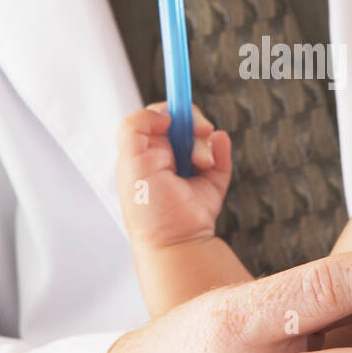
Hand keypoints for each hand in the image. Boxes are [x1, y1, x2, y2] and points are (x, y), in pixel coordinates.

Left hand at [115, 102, 231, 247]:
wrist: (175, 241)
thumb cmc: (147, 209)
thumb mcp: (130, 162)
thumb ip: (136, 127)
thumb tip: (164, 114)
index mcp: (143, 151)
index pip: (158, 116)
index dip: (170, 111)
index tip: (177, 113)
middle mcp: (167, 156)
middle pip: (184, 121)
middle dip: (192, 124)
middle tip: (197, 132)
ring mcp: (190, 166)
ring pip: (204, 135)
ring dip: (204, 144)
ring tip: (199, 164)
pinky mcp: (211, 178)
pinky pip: (222, 151)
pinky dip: (222, 149)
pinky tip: (211, 160)